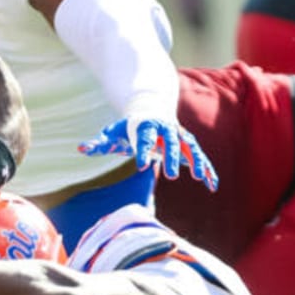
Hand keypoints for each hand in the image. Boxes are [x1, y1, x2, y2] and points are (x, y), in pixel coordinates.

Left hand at [80, 117, 218, 191]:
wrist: (152, 109)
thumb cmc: (129, 127)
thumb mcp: (113, 132)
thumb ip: (99, 143)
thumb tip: (81, 148)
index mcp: (146, 126)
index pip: (145, 138)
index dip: (143, 150)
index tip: (142, 165)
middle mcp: (166, 129)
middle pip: (171, 143)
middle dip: (172, 159)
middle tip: (171, 176)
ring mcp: (180, 136)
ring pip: (191, 148)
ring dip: (197, 162)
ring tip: (201, 179)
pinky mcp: (188, 144)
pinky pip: (200, 157)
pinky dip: (208, 169)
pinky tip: (213, 185)